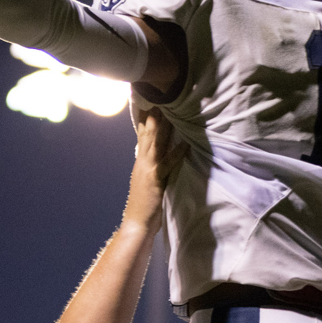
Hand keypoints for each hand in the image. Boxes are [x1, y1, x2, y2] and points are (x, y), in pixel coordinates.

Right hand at [124, 107, 179, 230]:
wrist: (136, 224)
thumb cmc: (144, 206)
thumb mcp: (145, 182)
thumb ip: (150, 168)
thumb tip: (155, 157)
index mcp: (140, 163)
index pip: (141, 137)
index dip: (145, 120)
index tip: (148, 105)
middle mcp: (142, 163)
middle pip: (147, 135)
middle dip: (153, 116)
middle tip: (159, 98)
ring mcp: (147, 171)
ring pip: (155, 144)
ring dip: (163, 127)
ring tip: (168, 111)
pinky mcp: (155, 181)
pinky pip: (167, 164)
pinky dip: (176, 154)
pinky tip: (185, 145)